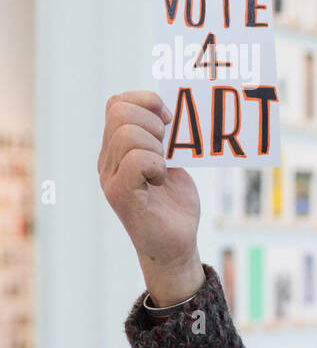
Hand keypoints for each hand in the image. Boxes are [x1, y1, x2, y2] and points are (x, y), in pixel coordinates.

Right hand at [98, 91, 203, 304]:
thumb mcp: (171, 163)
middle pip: (120, 112)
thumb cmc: (174, 205)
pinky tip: (161, 181)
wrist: (176, 245)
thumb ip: (164, 139)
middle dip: (153, 122)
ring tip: (162, 168)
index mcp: (117, 149)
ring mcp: (111, 178)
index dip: (146, 102)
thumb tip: (170, 113)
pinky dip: (156, 166)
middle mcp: (108, 161)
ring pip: (128, 134)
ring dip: (156, 146)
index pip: (116, 103)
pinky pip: (136, 161)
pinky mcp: (122, 196)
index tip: (169, 120)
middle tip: (166, 148)